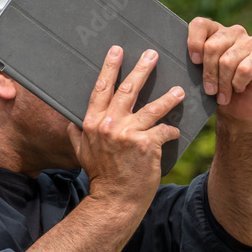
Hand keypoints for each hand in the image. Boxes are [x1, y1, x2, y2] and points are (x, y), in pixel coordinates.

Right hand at [68, 46, 183, 209]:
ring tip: (179, 90)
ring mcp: (127, 134)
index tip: (117, 51)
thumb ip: (78, 134)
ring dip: (167, 97)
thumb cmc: (101, 176)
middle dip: (141, 69)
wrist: (115, 200)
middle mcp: (108, 125)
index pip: (101, 89)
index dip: (109, 68)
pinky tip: (177, 131)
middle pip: (127, 90)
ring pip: (152, 108)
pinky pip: (164, 131)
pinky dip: (172, 131)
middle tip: (152, 54)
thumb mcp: (81, 153)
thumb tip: (72, 120)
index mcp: (91, 123)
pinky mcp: (146, 145)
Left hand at [187, 17, 251, 124]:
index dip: (194, 42)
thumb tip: (188, 61)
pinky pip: (244, 69)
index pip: (200, 25)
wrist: (241, 110)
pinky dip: (238, 84)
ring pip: (227, 61)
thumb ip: (196, 62)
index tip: (194, 62)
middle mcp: (234, 33)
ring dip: (223, 84)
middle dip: (209, 73)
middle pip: (212, 47)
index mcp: (215, 32)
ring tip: (223, 96)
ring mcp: (250, 43)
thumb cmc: (219, 91)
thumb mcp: (202, 75)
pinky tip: (239, 88)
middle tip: (210, 91)